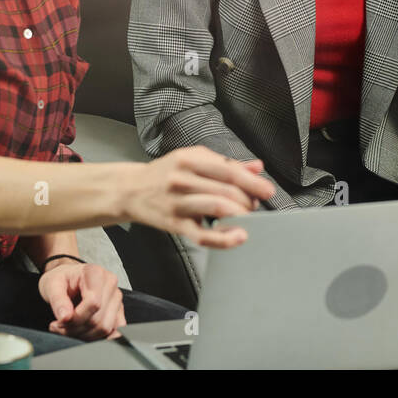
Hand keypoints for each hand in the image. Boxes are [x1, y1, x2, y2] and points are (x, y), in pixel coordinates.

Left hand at [38, 261, 125, 339]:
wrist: (68, 278)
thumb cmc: (61, 279)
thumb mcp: (51, 285)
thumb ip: (58, 300)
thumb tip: (65, 317)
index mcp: (96, 273)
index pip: (93, 303)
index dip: (75, 318)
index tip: (60, 321)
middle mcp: (110, 283)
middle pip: (99, 319)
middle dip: (76, 329)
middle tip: (59, 326)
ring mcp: (116, 297)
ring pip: (105, 328)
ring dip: (84, 335)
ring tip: (68, 328)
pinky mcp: (118, 310)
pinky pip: (112, 331)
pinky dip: (95, 336)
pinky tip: (82, 331)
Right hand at [122, 148, 275, 248]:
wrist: (130, 190)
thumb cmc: (166, 173)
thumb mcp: (193, 159)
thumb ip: (226, 164)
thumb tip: (257, 166)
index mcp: (190, 160)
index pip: (228, 171)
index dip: (252, 182)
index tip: (267, 190)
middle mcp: (183, 179)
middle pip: (226, 190)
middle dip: (248, 199)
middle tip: (255, 205)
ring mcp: (178, 202)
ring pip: (217, 207)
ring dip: (240, 214)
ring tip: (248, 216)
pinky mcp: (174, 224)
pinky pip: (202, 235)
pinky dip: (223, 238)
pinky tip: (238, 237)